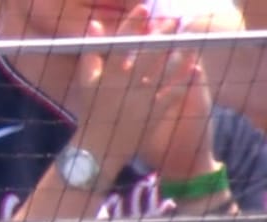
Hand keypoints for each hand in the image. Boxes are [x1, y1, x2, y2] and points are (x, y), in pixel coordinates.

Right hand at [72, 8, 205, 171]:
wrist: (97, 148)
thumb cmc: (92, 111)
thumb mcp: (86, 81)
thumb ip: (92, 53)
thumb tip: (94, 25)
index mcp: (107, 76)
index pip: (120, 44)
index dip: (132, 24)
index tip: (144, 8)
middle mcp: (125, 85)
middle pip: (147, 54)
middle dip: (161, 35)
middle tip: (174, 20)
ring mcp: (140, 100)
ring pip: (163, 71)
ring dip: (177, 53)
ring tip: (187, 39)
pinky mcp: (153, 114)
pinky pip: (172, 94)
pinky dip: (183, 81)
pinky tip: (193, 67)